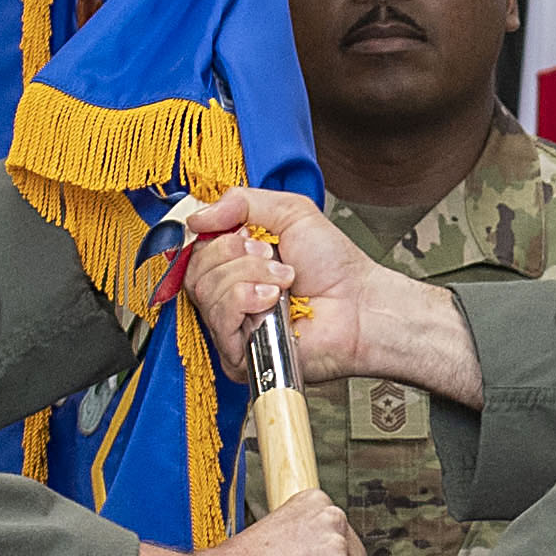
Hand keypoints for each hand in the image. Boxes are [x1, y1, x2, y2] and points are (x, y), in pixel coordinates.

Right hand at [182, 187, 375, 382]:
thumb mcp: (289, 212)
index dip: (214, 235)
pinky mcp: (238, 353)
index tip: (245, 232)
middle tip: (271, 256)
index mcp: (235, 262)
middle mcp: (229, 293)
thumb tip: (197, 216)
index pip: (195, 247)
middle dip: (236, 254)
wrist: (360, 305)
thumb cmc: (335, 267)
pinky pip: (218, 319)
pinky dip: (245, 301)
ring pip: (205, 290)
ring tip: (282, 279)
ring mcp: (232, 325)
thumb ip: (241, 202)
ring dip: (248, 276)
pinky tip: (273, 300)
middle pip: (196, 268)